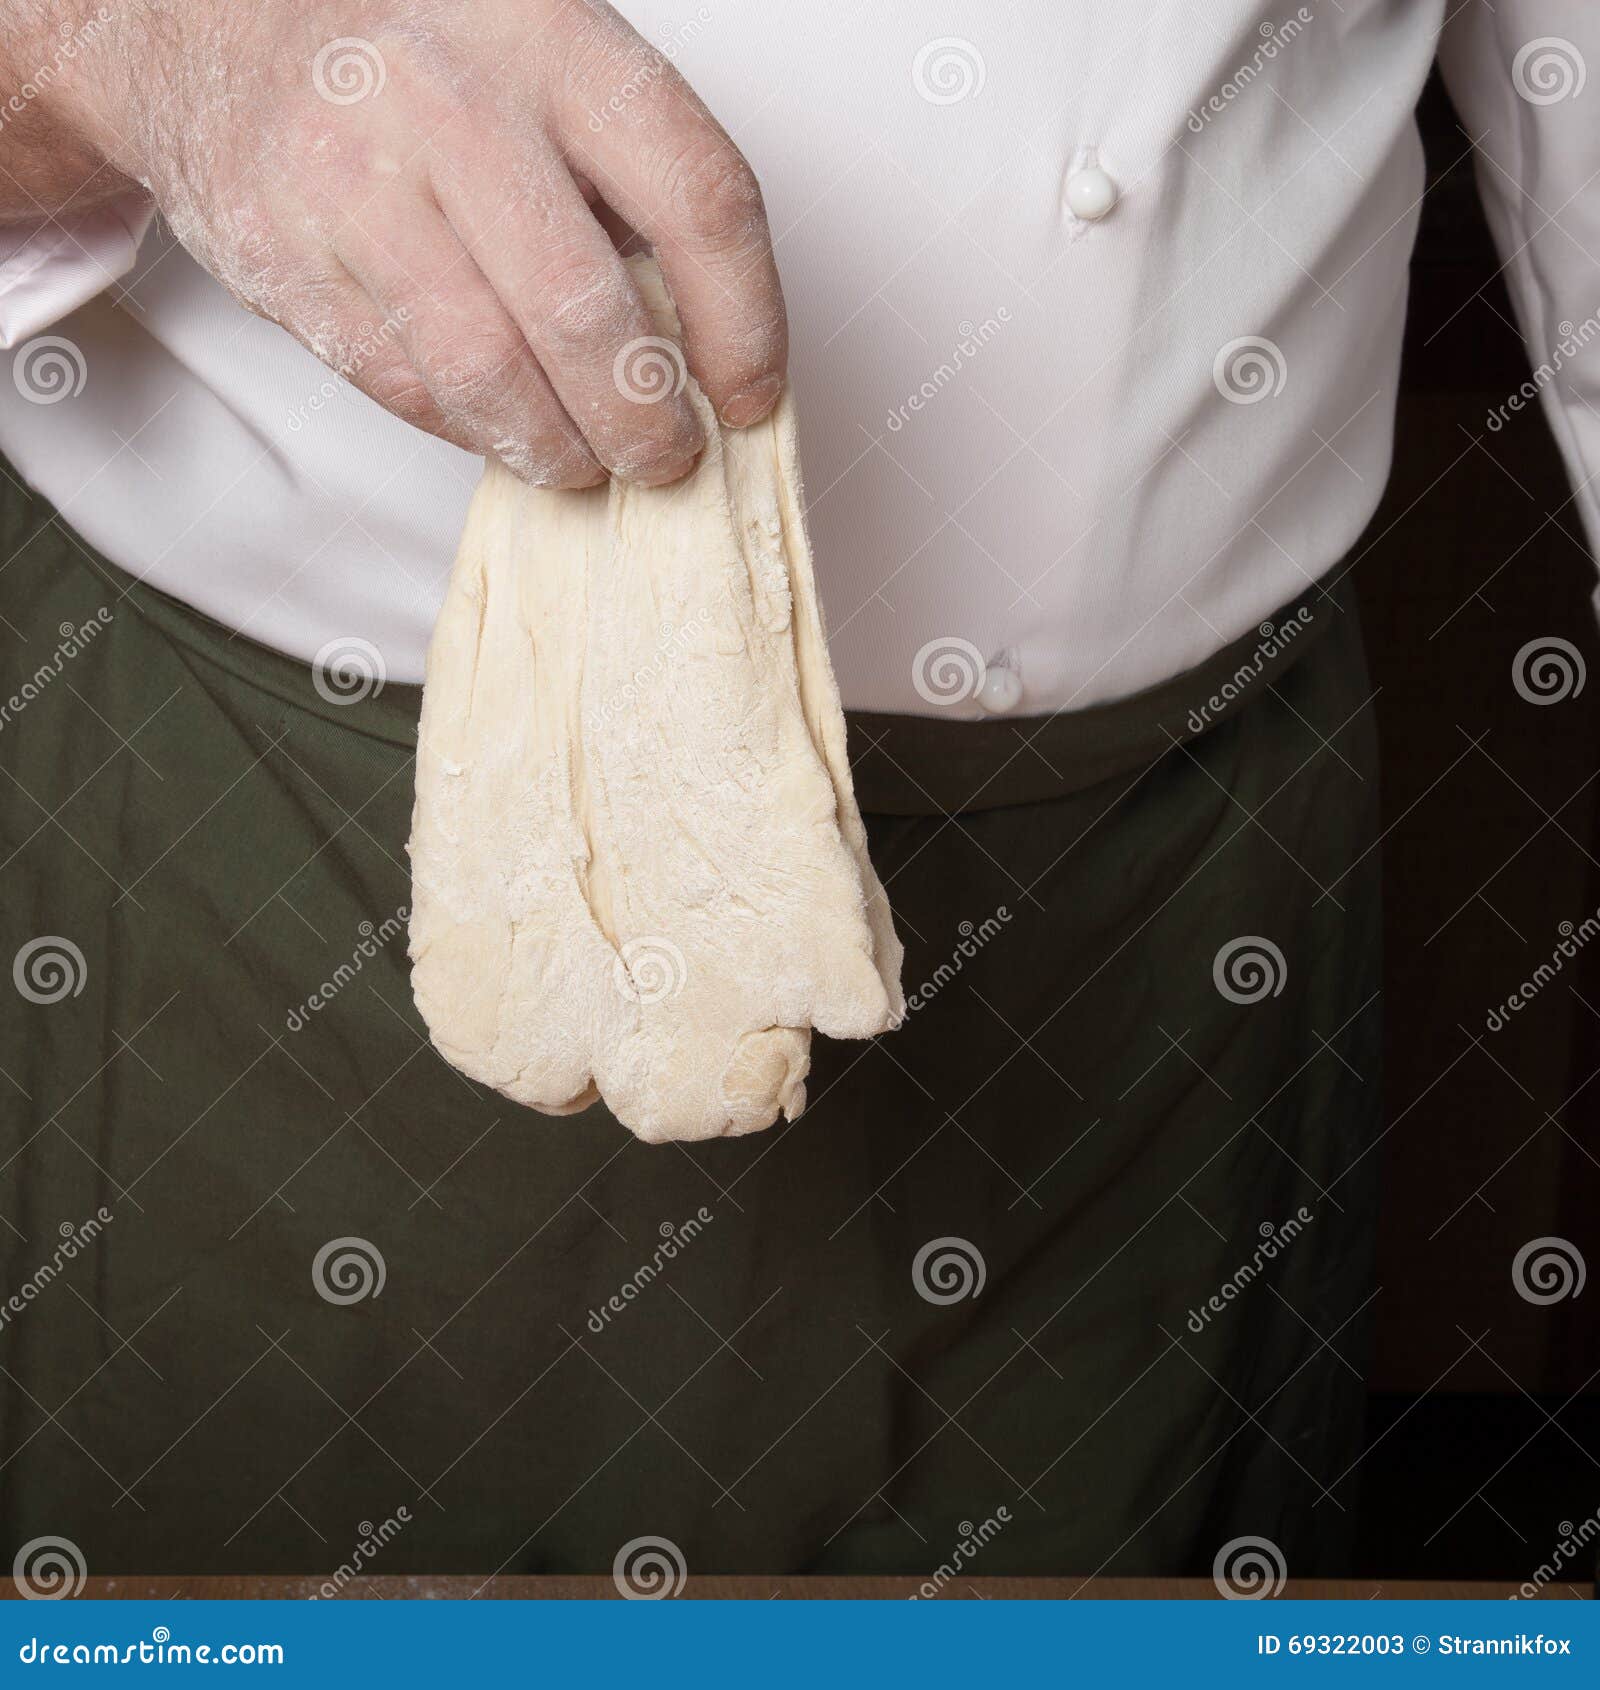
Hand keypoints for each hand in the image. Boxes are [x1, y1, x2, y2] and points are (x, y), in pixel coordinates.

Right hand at [37, 0, 786, 484]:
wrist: (211, 23)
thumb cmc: (420, 60)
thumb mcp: (542, 66)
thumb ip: (625, 184)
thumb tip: (708, 349)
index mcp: (554, 38)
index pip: (699, 196)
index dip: (745, 323)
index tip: (751, 398)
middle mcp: (452, 99)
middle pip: (588, 310)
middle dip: (646, 420)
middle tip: (668, 460)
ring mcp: (357, 180)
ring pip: (489, 369)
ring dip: (559, 448)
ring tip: (589, 466)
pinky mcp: (289, 257)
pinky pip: (407, 385)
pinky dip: (472, 431)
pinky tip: (503, 429)